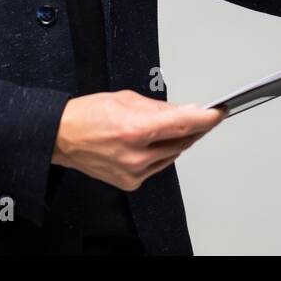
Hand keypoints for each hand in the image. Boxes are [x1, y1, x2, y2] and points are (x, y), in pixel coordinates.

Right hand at [51, 90, 225, 191]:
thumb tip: (186, 111)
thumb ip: (161, 108)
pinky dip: (162, 153)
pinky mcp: (131, 182)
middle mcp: (136, 155)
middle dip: (194, 128)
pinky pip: (159, 166)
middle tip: (201, 116)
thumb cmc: (88, 115)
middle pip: (182, 142)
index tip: (218, 113)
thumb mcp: (127, 99)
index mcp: (135, 129)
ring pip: (173, 155)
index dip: (206, 119)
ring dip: (178, 141)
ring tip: (171, 126)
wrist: (62, 137)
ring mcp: (134, 172)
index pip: (183, 124)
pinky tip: (155, 142)